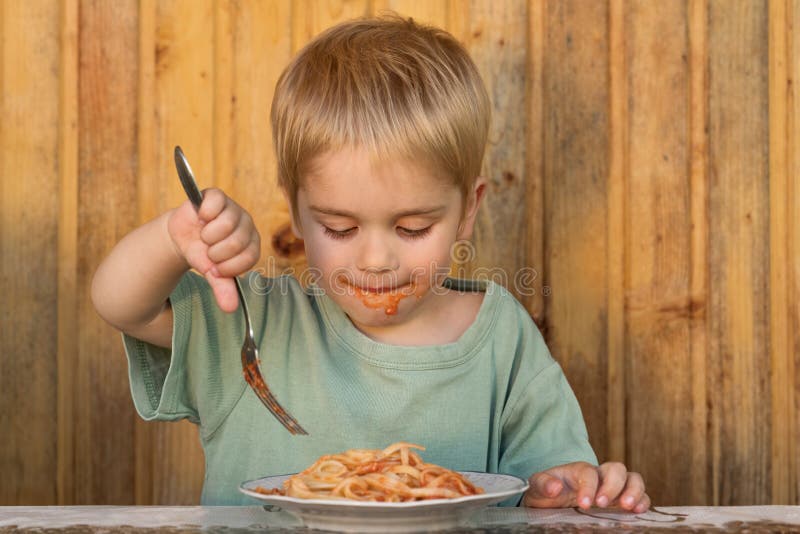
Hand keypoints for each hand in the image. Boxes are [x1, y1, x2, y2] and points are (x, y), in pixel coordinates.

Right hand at [167, 188, 260, 311]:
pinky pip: (215, 203)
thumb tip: (230, 309)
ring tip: (204, 236)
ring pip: (226, 224)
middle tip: (209, 251)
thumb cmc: (203, 254)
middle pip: (237, 241)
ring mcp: (233, 208)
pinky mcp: (217, 196)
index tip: (216, 268)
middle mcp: (247, 224)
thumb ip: (223, 288)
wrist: (182, 237)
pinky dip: (204, 215)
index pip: (249, 257)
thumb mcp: (213, 273)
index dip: (228, 266)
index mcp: (252, 243)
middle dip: (216, 252)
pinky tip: (201, 219)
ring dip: (208, 236)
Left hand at [523, 461, 649, 512]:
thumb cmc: (547, 491)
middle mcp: (599, 474)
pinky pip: (640, 494)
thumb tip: (555, 487)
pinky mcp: (621, 498)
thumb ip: (543, 483)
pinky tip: (638, 511)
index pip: (589, 473)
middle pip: (616, 469)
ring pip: (632, 478)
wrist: (550, 499)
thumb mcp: (538, 486)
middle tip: (602, 504)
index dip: (589, 487)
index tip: (583, 504)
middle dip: (613, 486)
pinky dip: (643, 500)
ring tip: (628, 506)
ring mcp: (612, 486)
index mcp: (579, 470)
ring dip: (634, 491)